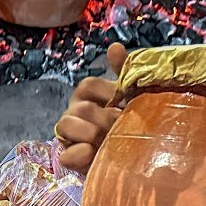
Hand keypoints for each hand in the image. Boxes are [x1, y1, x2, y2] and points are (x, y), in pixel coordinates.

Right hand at [55, 43, 128, 172]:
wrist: (140, 159)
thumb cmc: (134, 122)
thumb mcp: (135, 96)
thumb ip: (126, 72)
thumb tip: (114, 46)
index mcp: (89, 96)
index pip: (88, 85)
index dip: (107, 93)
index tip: (125, 102)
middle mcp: (76, 113)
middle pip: (81, 106)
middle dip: (104, 117)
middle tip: (123, 125)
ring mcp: (71, 136)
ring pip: (65, 124)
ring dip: (90, 132)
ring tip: (107, 140)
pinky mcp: (72, 159)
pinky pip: (65, 154)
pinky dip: (78, 153)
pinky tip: (91, 152)